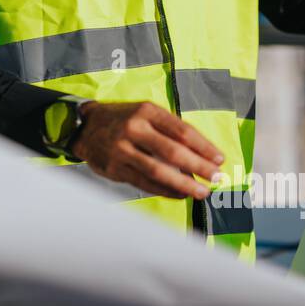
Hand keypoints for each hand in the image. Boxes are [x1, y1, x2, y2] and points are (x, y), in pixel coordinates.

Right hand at [70, 101, 224, 198]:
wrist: (84, 127)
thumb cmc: (124, 120)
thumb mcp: (146, 114)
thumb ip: (170, 131)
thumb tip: (201, 156)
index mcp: (147, 111)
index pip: (182, 130)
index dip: (204, 146)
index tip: (220, 159)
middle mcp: (134, 127)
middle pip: (173, 151)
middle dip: (199, 166)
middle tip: (217, 177)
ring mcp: (122, 148)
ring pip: (158, 170)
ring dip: (184, 184)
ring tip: (202, 192)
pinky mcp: (114, 167)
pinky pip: (144, 182)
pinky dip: (165, 190)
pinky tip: (180, 194)